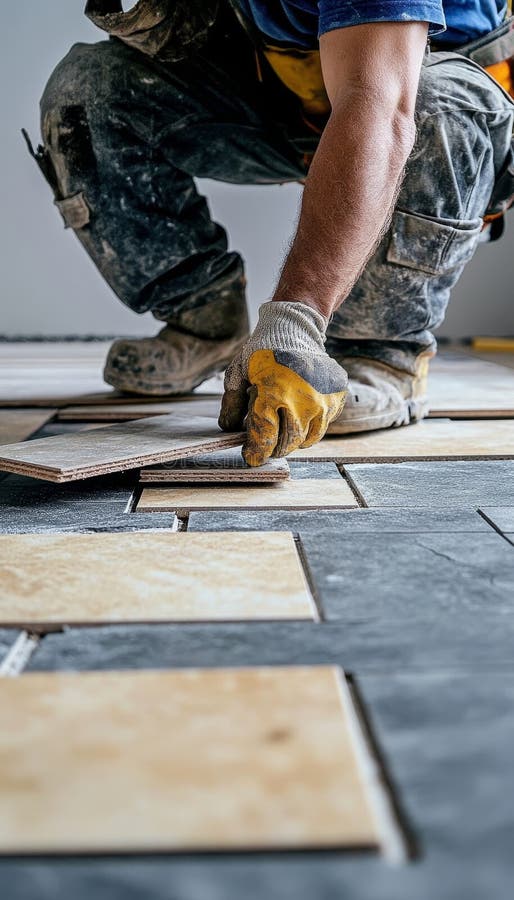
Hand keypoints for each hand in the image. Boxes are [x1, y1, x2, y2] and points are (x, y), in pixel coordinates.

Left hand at [218, 301, 347, 465]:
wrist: (295, 328)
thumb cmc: (262, 351)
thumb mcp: (239, 374)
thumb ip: (233, 404)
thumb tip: (230, 430)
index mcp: (275, 393)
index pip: (265, 436)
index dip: (256, 452)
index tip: (251, 458)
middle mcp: (303, 400)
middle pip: (288, 443)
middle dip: (274, 449)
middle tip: (266, 448)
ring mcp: (324, 400)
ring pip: (308, 438)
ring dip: (293, 441)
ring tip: (283, 433)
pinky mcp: (336, 397)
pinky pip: (323, 424)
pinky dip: (310, 425)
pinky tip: (299, 414)